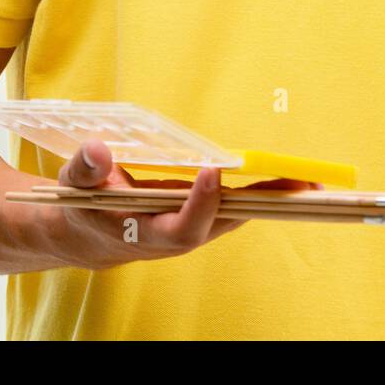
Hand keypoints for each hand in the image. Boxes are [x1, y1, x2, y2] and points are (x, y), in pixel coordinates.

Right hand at [38, 138, 322, 270]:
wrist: (84, 235)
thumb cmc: (80, 206)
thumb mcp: (72, 185)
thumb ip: (85, 168)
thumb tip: (98, 148)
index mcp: (144, 233)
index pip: (183, 228)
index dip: (200, 204)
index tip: (213, 170)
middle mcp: (175, 236)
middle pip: (225, 224)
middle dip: (262, 204)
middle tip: (304, 184)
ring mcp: (191, 227)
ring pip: (236, 216)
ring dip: (273, 199)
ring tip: (312, 182)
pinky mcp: (199, 217)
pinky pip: (234, 206)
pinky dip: (261, 193)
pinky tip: (291, 181)